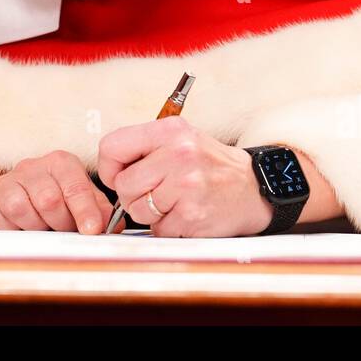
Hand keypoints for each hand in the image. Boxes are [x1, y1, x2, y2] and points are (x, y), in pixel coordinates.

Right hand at [0, 150, 126, 233]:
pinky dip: (10, 229)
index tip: (92, 230)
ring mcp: (8, 183)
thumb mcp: (81, 196)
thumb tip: (113, 228)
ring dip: (36, 227)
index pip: (75, 187)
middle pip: (48, 200)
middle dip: (61, 223)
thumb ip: (100, 211)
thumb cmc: (57, 194)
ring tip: (44, 230)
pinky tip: (21, 230)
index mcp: (60, 163)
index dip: (85, 211)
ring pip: (20, 208)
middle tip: (66, 231)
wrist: (19, 190)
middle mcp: (33, 168)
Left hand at [97, 116, 273, 236]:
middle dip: (132, 196)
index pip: (111, 147)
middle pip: (122, 185)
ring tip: (174, 202)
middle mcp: (178, 154)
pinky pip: (159, 229)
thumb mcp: (180, 139)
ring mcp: (186, 185)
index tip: (119, 176)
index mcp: (169, 131)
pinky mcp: (193, 214)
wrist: (253, 186)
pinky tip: (186, 214)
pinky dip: (169, 227)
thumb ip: (144, 148)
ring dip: (151, 214)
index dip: (108, 168)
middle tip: (154, 193)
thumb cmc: (209, 164)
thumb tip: (107, 171)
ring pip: (138, 210)